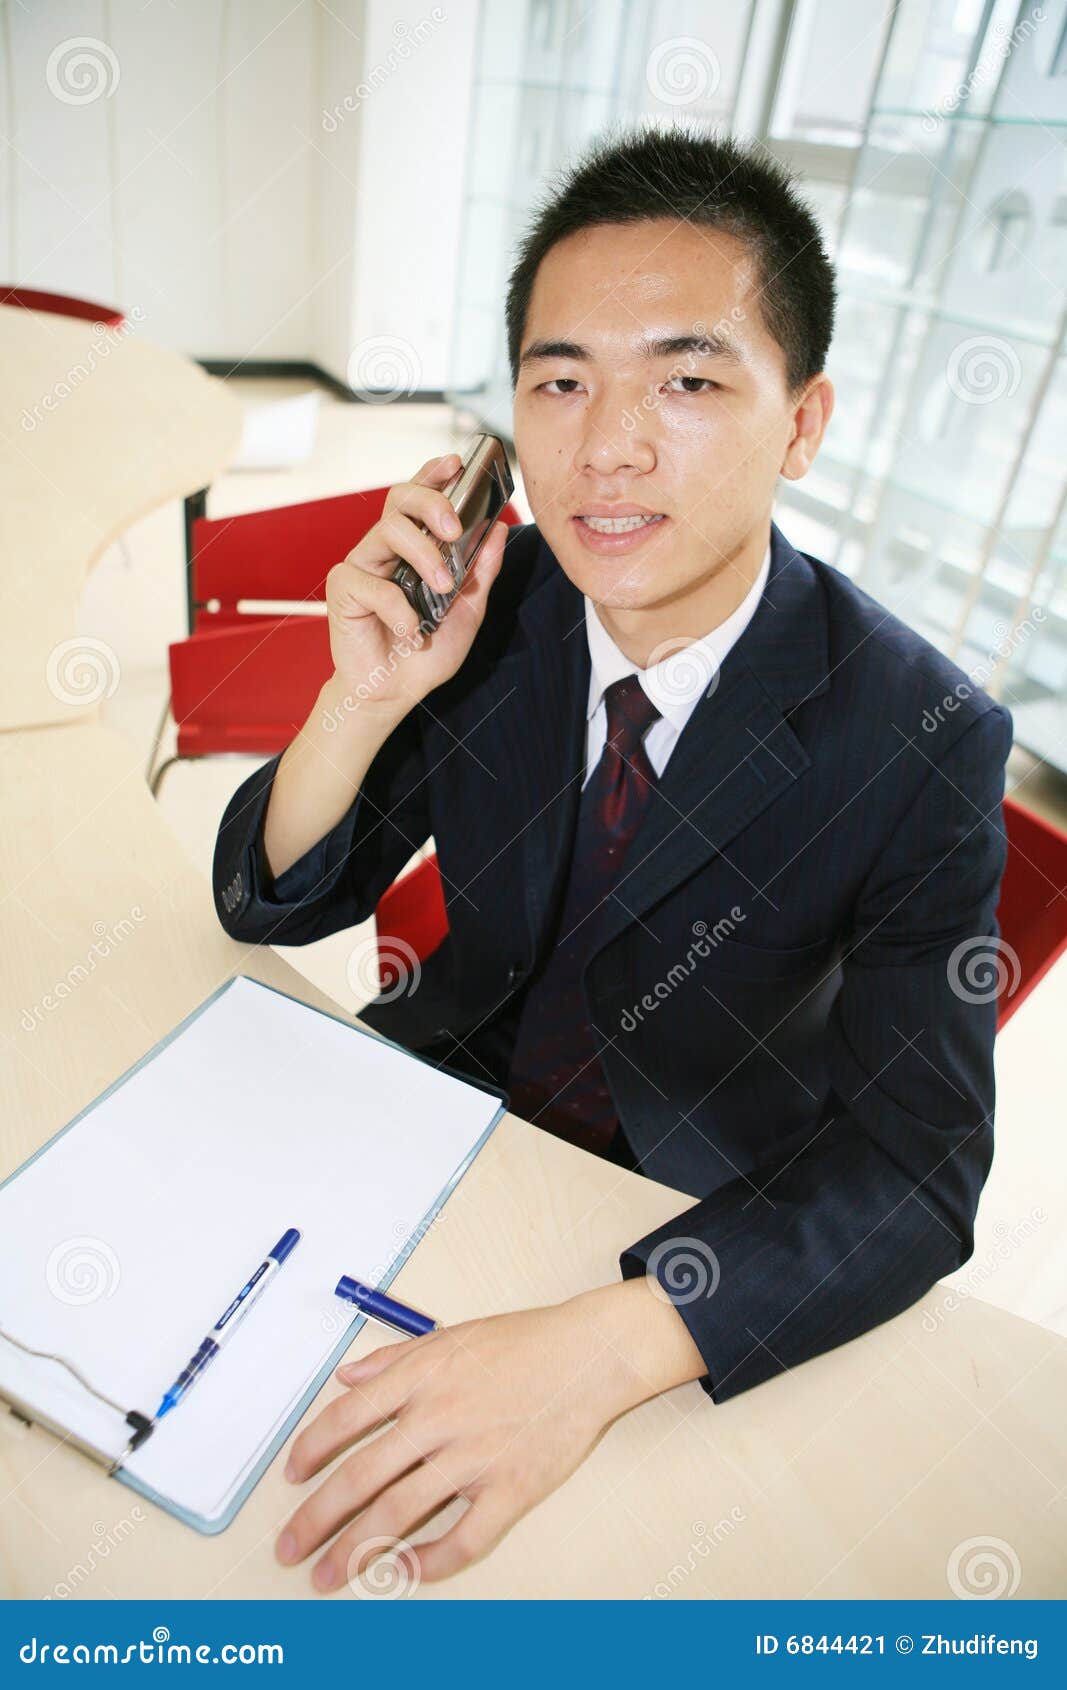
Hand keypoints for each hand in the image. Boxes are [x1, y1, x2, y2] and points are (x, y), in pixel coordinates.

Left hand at [274, 1279, 705, 1591]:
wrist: (588, 1355)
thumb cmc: (522, 1342)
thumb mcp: (450, 1336)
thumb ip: (394, 1359)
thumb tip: (346, 1378)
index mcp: (421, 1377)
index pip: (345, 1418)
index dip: (310, 1450)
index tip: (292, 1477)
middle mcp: (439, 1417)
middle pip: (361, 1476)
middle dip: (317, 1519)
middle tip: (290, 1548)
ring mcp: (474, 1456)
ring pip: (400, 1512)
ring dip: (357, 1550)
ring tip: (330, 1574)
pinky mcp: (510, 1488)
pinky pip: (462, 1538)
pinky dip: (430, 1563)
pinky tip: (405, 1573)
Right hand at [324, 453, 507, 714]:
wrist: (394, 694)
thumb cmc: (426, 652)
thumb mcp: (468, 611)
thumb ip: (482, 571)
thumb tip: (500, 531)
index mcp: (413, 546)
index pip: (420, 496)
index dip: (434, 473)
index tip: (457, 462)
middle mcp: (385, 548)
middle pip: (400, 498)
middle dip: (431, 503)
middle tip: (455, 530)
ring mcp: (362, 565)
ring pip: (388, 530)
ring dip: (423, 555)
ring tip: (443, 588)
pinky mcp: (343, 589)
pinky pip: (372, 583)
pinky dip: (399, 609)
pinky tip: (411, 632)